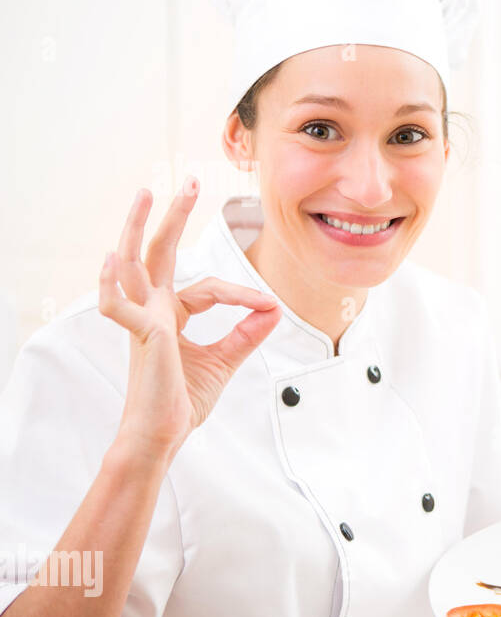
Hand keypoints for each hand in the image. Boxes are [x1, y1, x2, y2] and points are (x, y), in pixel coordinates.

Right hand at [101, 178, 279, 460]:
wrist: (162, 435)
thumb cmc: (181, 401)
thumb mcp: (223, 362)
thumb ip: (246, 335)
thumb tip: (274, 310)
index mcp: (169, 315)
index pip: (207, 287)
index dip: (242, 294)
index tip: (270, 306)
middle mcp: (151, 310)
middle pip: (159, 252)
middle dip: (173, 216)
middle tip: (188, 181)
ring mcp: (141, 320)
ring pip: (134, 264)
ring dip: (136, 228)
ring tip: (146, 194)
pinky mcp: (139, 337)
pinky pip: (117, 305)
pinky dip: (112, 283)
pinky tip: (110, 260)